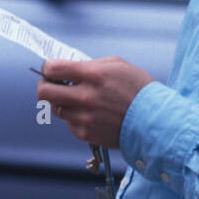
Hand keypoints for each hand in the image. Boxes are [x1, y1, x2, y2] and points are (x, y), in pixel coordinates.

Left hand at [37, 56, 155, 147]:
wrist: (155, 120)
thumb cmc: (138, 90)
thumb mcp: (117, 65)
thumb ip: (89, 65)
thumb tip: (68, 68)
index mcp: (92, 75)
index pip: (52, 69)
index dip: (47, 68)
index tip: (51, 70)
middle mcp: (85, 97)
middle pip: (44, 92)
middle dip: (44, 87)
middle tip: (51, 86)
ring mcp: (83, 117)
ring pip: (55, 109)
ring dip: (62, 103)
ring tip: (78, 100)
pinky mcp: (85, 133)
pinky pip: (69, 124)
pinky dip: (75, 118)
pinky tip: (91, 115)